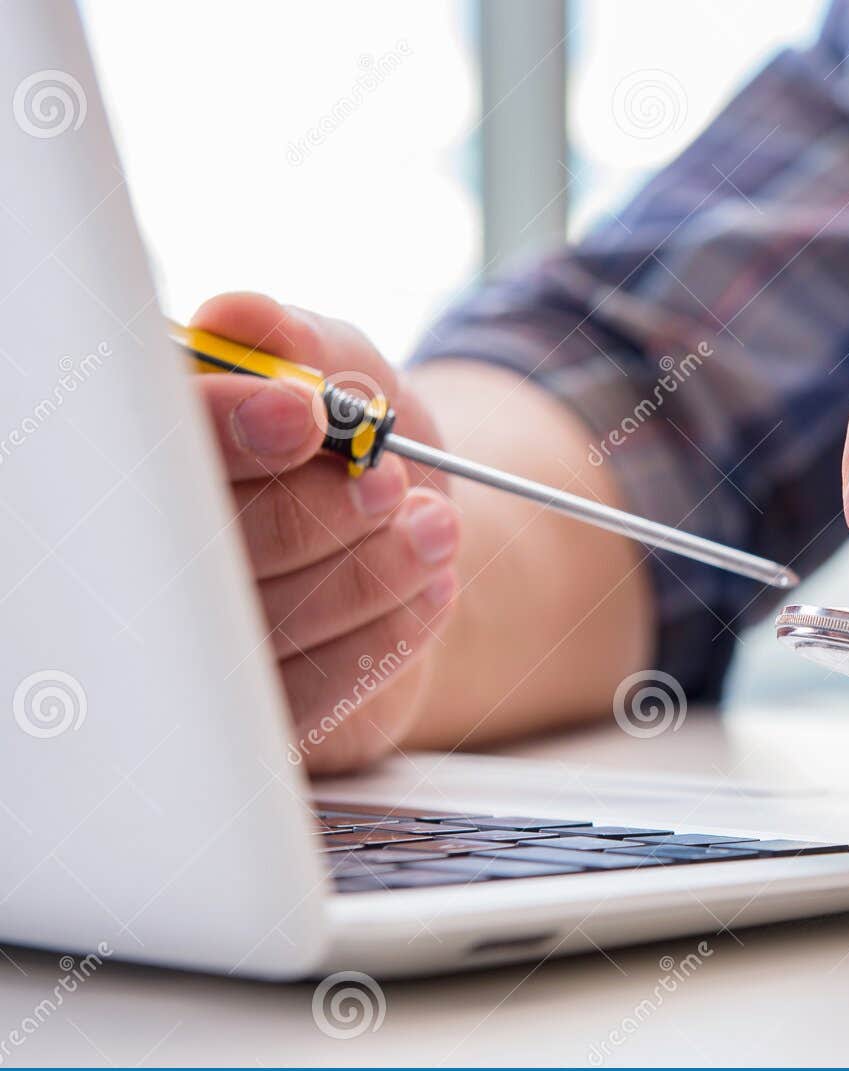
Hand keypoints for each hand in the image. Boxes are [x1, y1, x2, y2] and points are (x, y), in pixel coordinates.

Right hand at [191, 293, 460, 772]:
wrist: (419, 536)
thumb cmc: (357, 447)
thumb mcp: (344, 370)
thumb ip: (303, 346)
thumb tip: (246, 317)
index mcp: (154, 463)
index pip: (156, 450)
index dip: (224, 432)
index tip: (304, 416)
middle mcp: (154, 562)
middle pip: (206, 550)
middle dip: (311, 515)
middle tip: (392, 483)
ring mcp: (200, 650)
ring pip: (263, 627)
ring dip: (366, 573)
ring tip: (436, 529)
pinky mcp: (261, 717)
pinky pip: (309, 695)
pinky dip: (385, 636)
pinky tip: (433, 591)